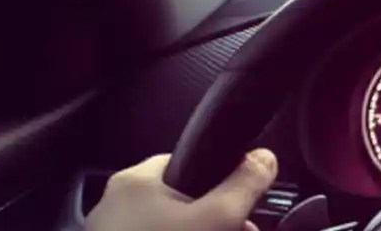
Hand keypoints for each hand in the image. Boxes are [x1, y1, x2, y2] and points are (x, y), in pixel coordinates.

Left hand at [85, 149, 277, 230]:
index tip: (242, 205)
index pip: (187, 163)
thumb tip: (264, 157)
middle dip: (217, 219)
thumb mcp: (216, 220)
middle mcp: (116, 206)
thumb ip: (244, 185)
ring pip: (169, 229)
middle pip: (182, 201)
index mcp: (135, 181)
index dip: (221, 180)